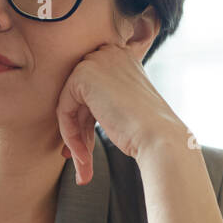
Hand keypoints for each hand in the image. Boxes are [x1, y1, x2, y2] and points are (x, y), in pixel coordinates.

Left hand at [56, 42, 189, 182]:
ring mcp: (96, 61)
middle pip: (79, 98)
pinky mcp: (82, 75)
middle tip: (81, 161)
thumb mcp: (123, 107)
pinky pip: (64, 109)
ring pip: (70, 106)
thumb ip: (100, 102)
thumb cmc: (147, 129)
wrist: (159, 137)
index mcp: (122, 58)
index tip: (86, 149)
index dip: (87, 122)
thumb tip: (71, 115)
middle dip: (79, 131)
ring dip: (75, 139)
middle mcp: (109, 53)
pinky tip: (82, 156)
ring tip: (83, 169)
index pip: (93, 91)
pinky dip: (70, 134)